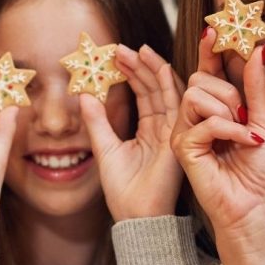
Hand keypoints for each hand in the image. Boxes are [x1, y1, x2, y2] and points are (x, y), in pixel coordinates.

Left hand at [80, 43, 183, 219]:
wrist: (136, 217)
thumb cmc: (123, 190)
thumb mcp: (104, 148)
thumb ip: (97, 122)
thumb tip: (84, 96)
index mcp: (149, 131)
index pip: (144, 94)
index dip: (132, 73)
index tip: (116, 54)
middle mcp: (165, 128)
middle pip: (156, 88)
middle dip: (142, 65)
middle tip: (124, 47)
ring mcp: (175, 132)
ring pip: (168, 92)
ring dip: (154, 69)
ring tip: (139, 50)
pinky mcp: (180, 138)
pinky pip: (178, 106)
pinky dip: (170, 85)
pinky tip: (159, 67)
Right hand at [171, 31, 264, 264]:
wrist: (257, 210)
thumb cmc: (261, 174)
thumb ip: (257, 88)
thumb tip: (258, 50)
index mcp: (214, 111)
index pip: (207, 73)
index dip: (209, 51)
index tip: (213, 29)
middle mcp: (195, 119)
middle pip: (200, 79)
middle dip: (229, 91)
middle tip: (247, 117)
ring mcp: (186, 132)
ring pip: (197, 94)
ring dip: (228, 110)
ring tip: (243, 133)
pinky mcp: (183, 148)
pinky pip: (204, 121)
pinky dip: (231, 129)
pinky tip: (245, 142)